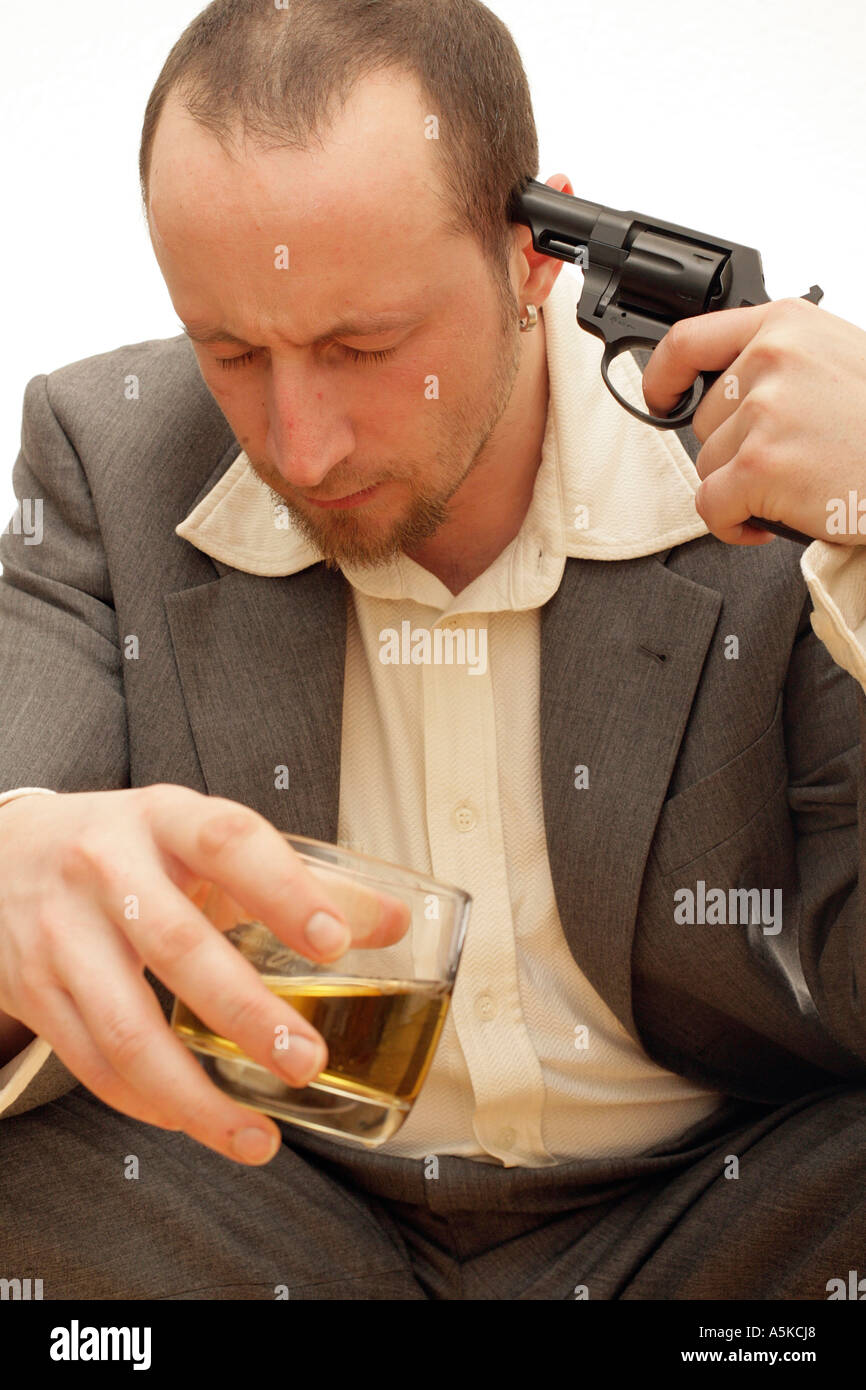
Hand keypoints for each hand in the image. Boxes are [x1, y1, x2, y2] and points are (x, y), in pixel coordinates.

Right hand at [0, 785, 408, 1163]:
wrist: (5, 855)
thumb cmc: (133, 848)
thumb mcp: (204, 839)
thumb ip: (301, 878)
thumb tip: (396, 923)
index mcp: (163, 817)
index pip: (227, 840)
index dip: (284, 889)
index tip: (335, 943)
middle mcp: (105, 867)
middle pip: (177, 945)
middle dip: (248, 1013)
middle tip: (309, 1061)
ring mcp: (61, 932)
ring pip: (126, 1028)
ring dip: (195, 1095)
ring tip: (258, 1137)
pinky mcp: (35, 991)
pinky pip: (93, 1063)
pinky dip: (149, 1104)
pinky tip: (197, 1121)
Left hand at [640, 297, 865, 544]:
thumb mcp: (840, 360)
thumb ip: (782, 366)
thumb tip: (728, 394)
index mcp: (785, 325)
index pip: (689, 340)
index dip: (662, 375)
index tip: (659, 398)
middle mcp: (770, 359)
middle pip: (703, 419)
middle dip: (734, 451)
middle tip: (789, 462)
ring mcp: (765, 410)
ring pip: (707, 465)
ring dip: (740, 489)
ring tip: (795, 487)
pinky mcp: (762, 464)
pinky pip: (712, 505)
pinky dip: (732, 525)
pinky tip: (766, 524)